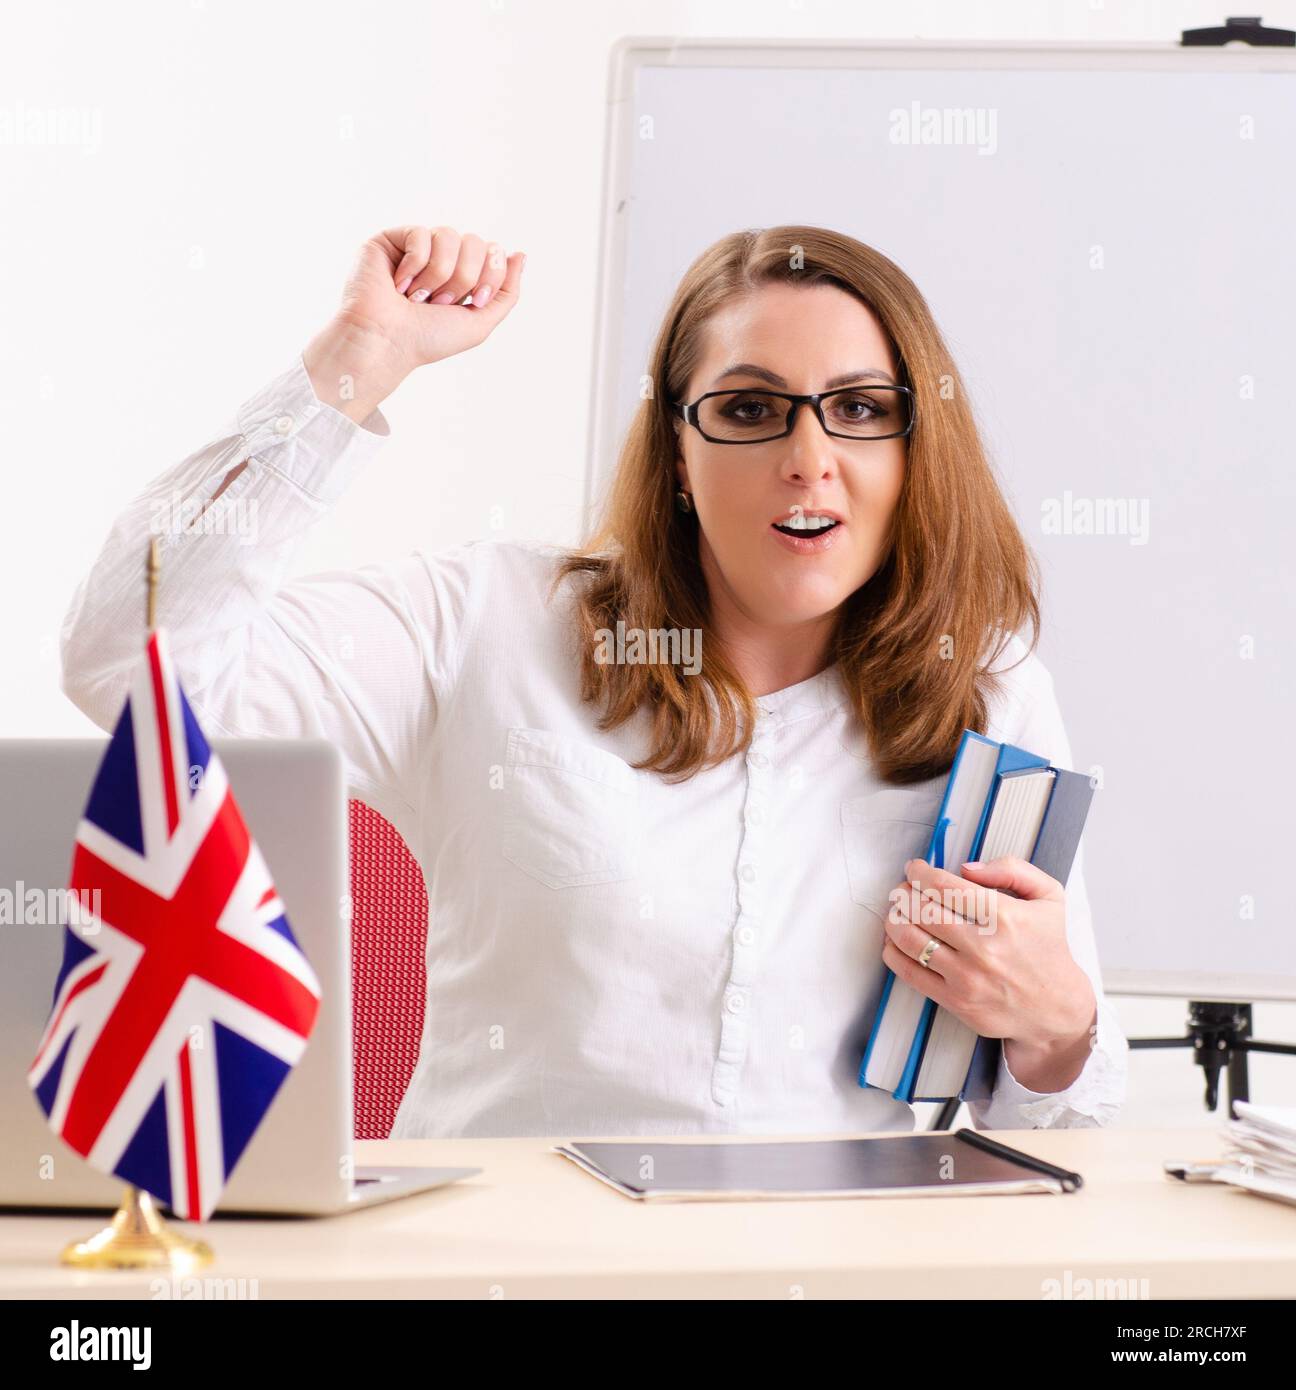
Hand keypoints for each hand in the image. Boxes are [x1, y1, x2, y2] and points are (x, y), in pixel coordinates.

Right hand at [304, 224, 524, 421]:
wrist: (387, 343)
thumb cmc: (428, 339)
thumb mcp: (481, 322)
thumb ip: (507, 292)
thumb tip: (520, 254)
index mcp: (463, 274)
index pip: (494, 252)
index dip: (490, 276)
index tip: (473, 302)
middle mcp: (441, 257)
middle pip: (475, 241)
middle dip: (463, 278)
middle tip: (440, 303)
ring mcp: (416, 247)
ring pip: (449, 234)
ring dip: (439, 274)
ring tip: (419, 297)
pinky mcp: (391, 240)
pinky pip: (420, 234)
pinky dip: (414, 265)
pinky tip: (399, 285)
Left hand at [880, 856, 1097, 1090]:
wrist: (1056, 1009)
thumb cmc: (1048, 948)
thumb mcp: (1048, 897)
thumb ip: (1012, 869)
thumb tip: (965, 868)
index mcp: (1005, 918)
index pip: (944, 886)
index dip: (920, 873)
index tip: (915, 868)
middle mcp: (984, 948)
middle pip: (920, 910)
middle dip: (904, 892)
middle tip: (904, 888)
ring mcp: (967, 978)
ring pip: (908, 939)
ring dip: (893, 918)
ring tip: (898, 911)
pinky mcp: (955, 1001)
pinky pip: (908, 971)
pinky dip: (892, 950)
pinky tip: (896, 939)